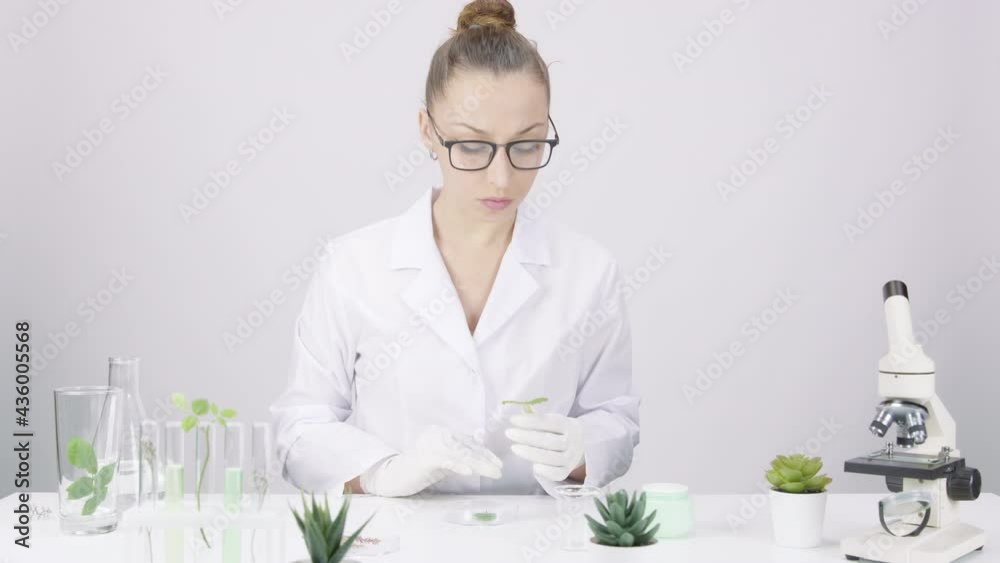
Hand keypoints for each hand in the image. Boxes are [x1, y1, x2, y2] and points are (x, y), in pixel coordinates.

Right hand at [360, 425, 502, 496]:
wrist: (394, 478)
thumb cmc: (420, 470)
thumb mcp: (444, 461)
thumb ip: (459, 455)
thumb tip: (481, 452)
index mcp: (442, 433)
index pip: (468, 443)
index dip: (484, 453)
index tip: (498, 463)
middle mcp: (437, 435)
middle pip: (466, 447)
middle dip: (485, 459)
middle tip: (500, 470)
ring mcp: (429, 445)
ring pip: (459, 454)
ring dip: (478, 464)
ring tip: (492, 472)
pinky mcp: (423, 458)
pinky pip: (445, 460)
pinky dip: (458, 465)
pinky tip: (470, 472)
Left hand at [506, 413, 584, 481]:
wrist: (581, 444)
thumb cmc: (560, 431)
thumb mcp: (555, 421)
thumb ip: (540, 421)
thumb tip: (517, 419)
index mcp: (569, 425)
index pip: (550, 422)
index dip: (531, 421)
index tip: (513, 420)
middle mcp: (572, 442)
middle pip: (549, 441)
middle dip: (527, 437)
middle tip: (509, 433)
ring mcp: (571, 458)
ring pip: (551, 458)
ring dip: (530, 453)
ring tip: (514, 448)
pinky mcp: (567, 470)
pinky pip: (557, 474)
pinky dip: (545, 471)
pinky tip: (533, 467)